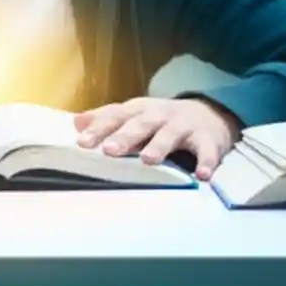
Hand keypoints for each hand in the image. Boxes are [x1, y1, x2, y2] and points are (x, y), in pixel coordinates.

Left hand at [73, 96, 241, 178]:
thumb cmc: (163, 119)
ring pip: (171, 134)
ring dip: (160, 146)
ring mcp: (184, 126)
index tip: (82, 142)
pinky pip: (207, 151)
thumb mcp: (135, 114)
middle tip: (109, 150)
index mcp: (139, 110)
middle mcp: (160, 115)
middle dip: (125, 137)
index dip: (100, 128)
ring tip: (148, 160)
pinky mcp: (208, 139)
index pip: (116, 116)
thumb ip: (107, 119)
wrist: (210, 113)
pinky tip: (202, 175)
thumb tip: (75, 122)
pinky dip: (206, 162)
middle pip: (141, 124)